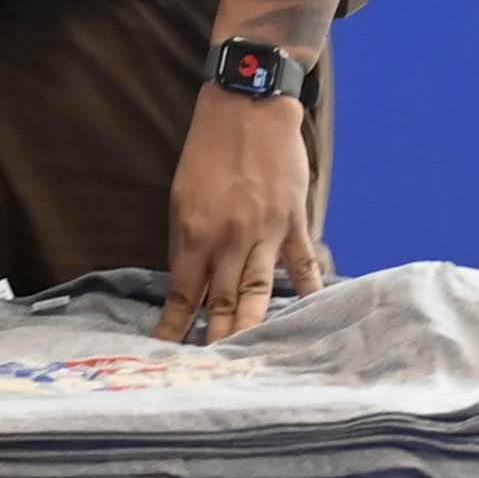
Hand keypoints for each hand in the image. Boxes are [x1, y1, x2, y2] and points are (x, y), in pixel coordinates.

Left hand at [158, 89, 326, 345]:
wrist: (248, 104)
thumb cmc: (208, 147)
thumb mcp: (181, 194)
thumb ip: (186, 240)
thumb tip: (189, 280)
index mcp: (194, 232)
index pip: (183, 293)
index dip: (175, 326)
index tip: (168, 352)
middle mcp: (229, 238)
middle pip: (222, 302)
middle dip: (215, 340)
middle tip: (209, 373)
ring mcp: (266, 232)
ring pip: (258, 292)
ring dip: (251, 329)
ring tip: (246, 360)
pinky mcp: (294, 221)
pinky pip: (302, 265)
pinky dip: (307, 293)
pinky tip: (309, 319)